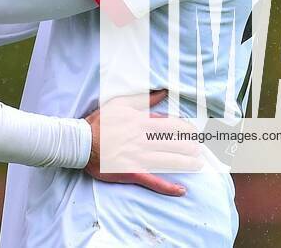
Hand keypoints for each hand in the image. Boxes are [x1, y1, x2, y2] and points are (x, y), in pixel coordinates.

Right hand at [83, 90, 202, 195]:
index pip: (170, 125)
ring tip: (197, 164)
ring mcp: (137, 157)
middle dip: (189, 146)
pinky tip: (181, 190)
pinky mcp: (131, 172)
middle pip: (173, 143)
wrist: (81, 143)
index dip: (185, 129)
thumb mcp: (120, 104)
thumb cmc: (99, 122)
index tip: (193, 132)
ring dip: (185, 163)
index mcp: (140, 122)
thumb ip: (143, 99)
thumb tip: (162, 92)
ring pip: (167, 161)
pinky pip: (153, 181)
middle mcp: (141, 139)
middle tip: (199, 149)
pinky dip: (168, 187)